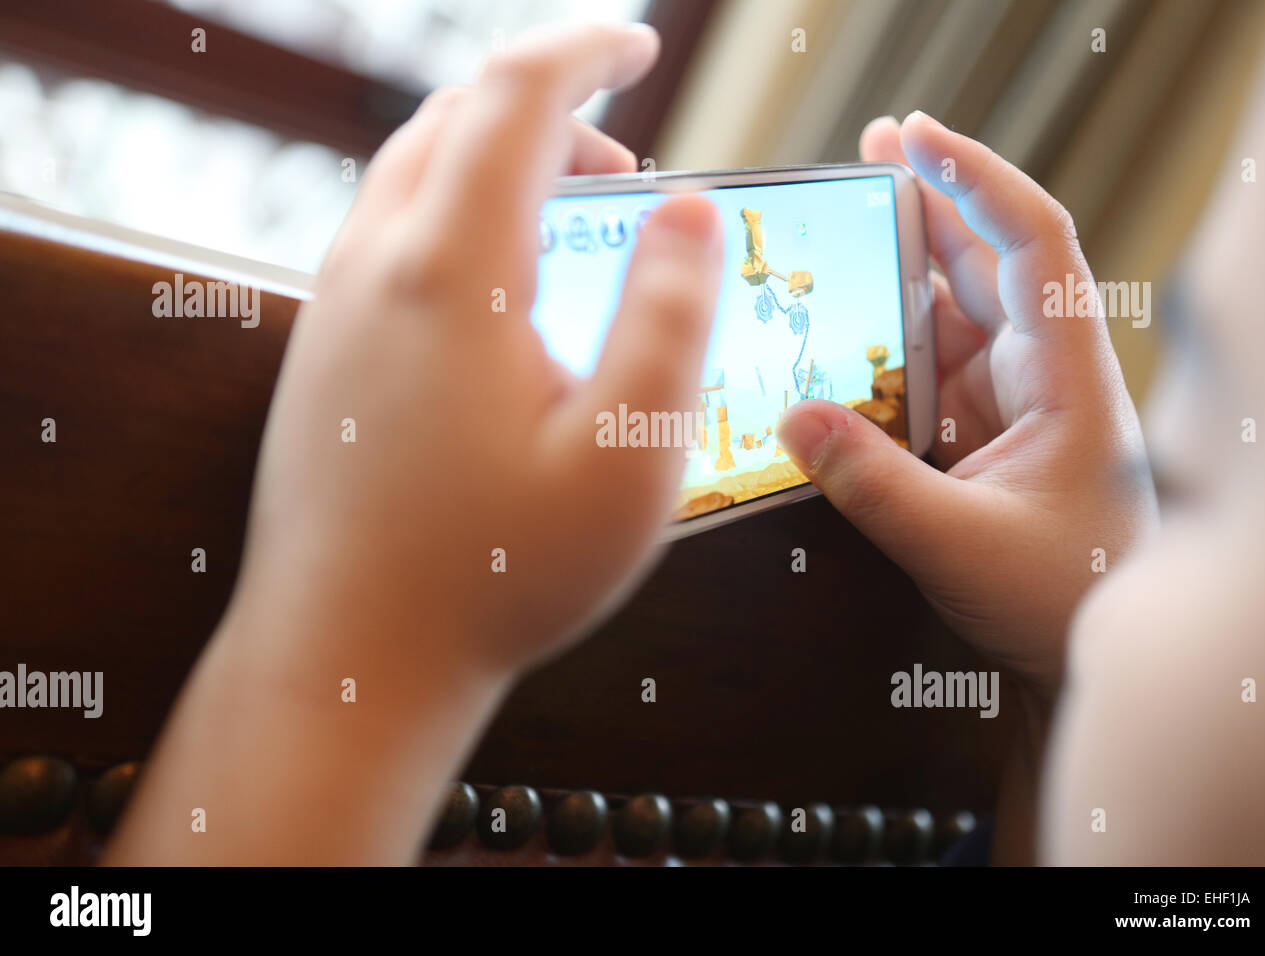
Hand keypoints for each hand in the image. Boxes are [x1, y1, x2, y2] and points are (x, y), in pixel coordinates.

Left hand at [108, 24, 724, 864]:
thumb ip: (670, 316)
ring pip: (412, 176)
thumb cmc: (497, 572)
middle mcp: (373, 266)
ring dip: (497, 163)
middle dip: (544, 106)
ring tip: (576, 219)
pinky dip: (458, 218)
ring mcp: (333, 309)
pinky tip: (508, 296)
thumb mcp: (628, 456)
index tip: (639, 45)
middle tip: (622, 158)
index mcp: (450, 270)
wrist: (351, 658)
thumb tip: (690, 209)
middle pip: (452, 119)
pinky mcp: (321, 355)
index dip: (582, 49)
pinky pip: (389, 238)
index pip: (513, 95)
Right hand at [777, 112, 1157, 701]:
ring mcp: (1005, 399)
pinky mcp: (973, 430)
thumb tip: (794, 420)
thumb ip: (875, 485)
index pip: (1033, 246)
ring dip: (896, 271)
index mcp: (1066, 377)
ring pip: (948, 310)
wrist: (1086, 652)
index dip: (977, 181)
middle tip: (865, 156)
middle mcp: (1039, 372)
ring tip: (836, 233)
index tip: (916, 140)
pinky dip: (878, 346)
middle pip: (984, 260)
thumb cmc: (1062, 597)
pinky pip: (920, 368)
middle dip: (929, 202)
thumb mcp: (960, 545)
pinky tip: (833, 336)